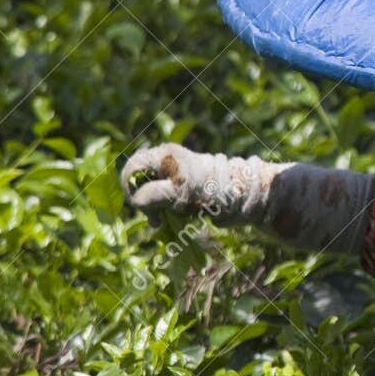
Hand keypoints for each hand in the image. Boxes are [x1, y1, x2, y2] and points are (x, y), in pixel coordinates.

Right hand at [120, 143, 250, 221]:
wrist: (243, 194)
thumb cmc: (213, 190)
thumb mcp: (180, 192)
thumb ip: (153, 194)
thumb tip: (136, 200)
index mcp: (164, 156)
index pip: (131, 169)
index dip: (130, 188)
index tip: (143, 207)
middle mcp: (166, 162)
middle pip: (140, 183)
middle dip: (146, 203)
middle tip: (159, 219)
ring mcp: (175, 174)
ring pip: (152, 195)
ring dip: (159, 209)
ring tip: (176, 216)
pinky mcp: (183, 187)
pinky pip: (167, 201)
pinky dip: (170, 211)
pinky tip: (184, 216)